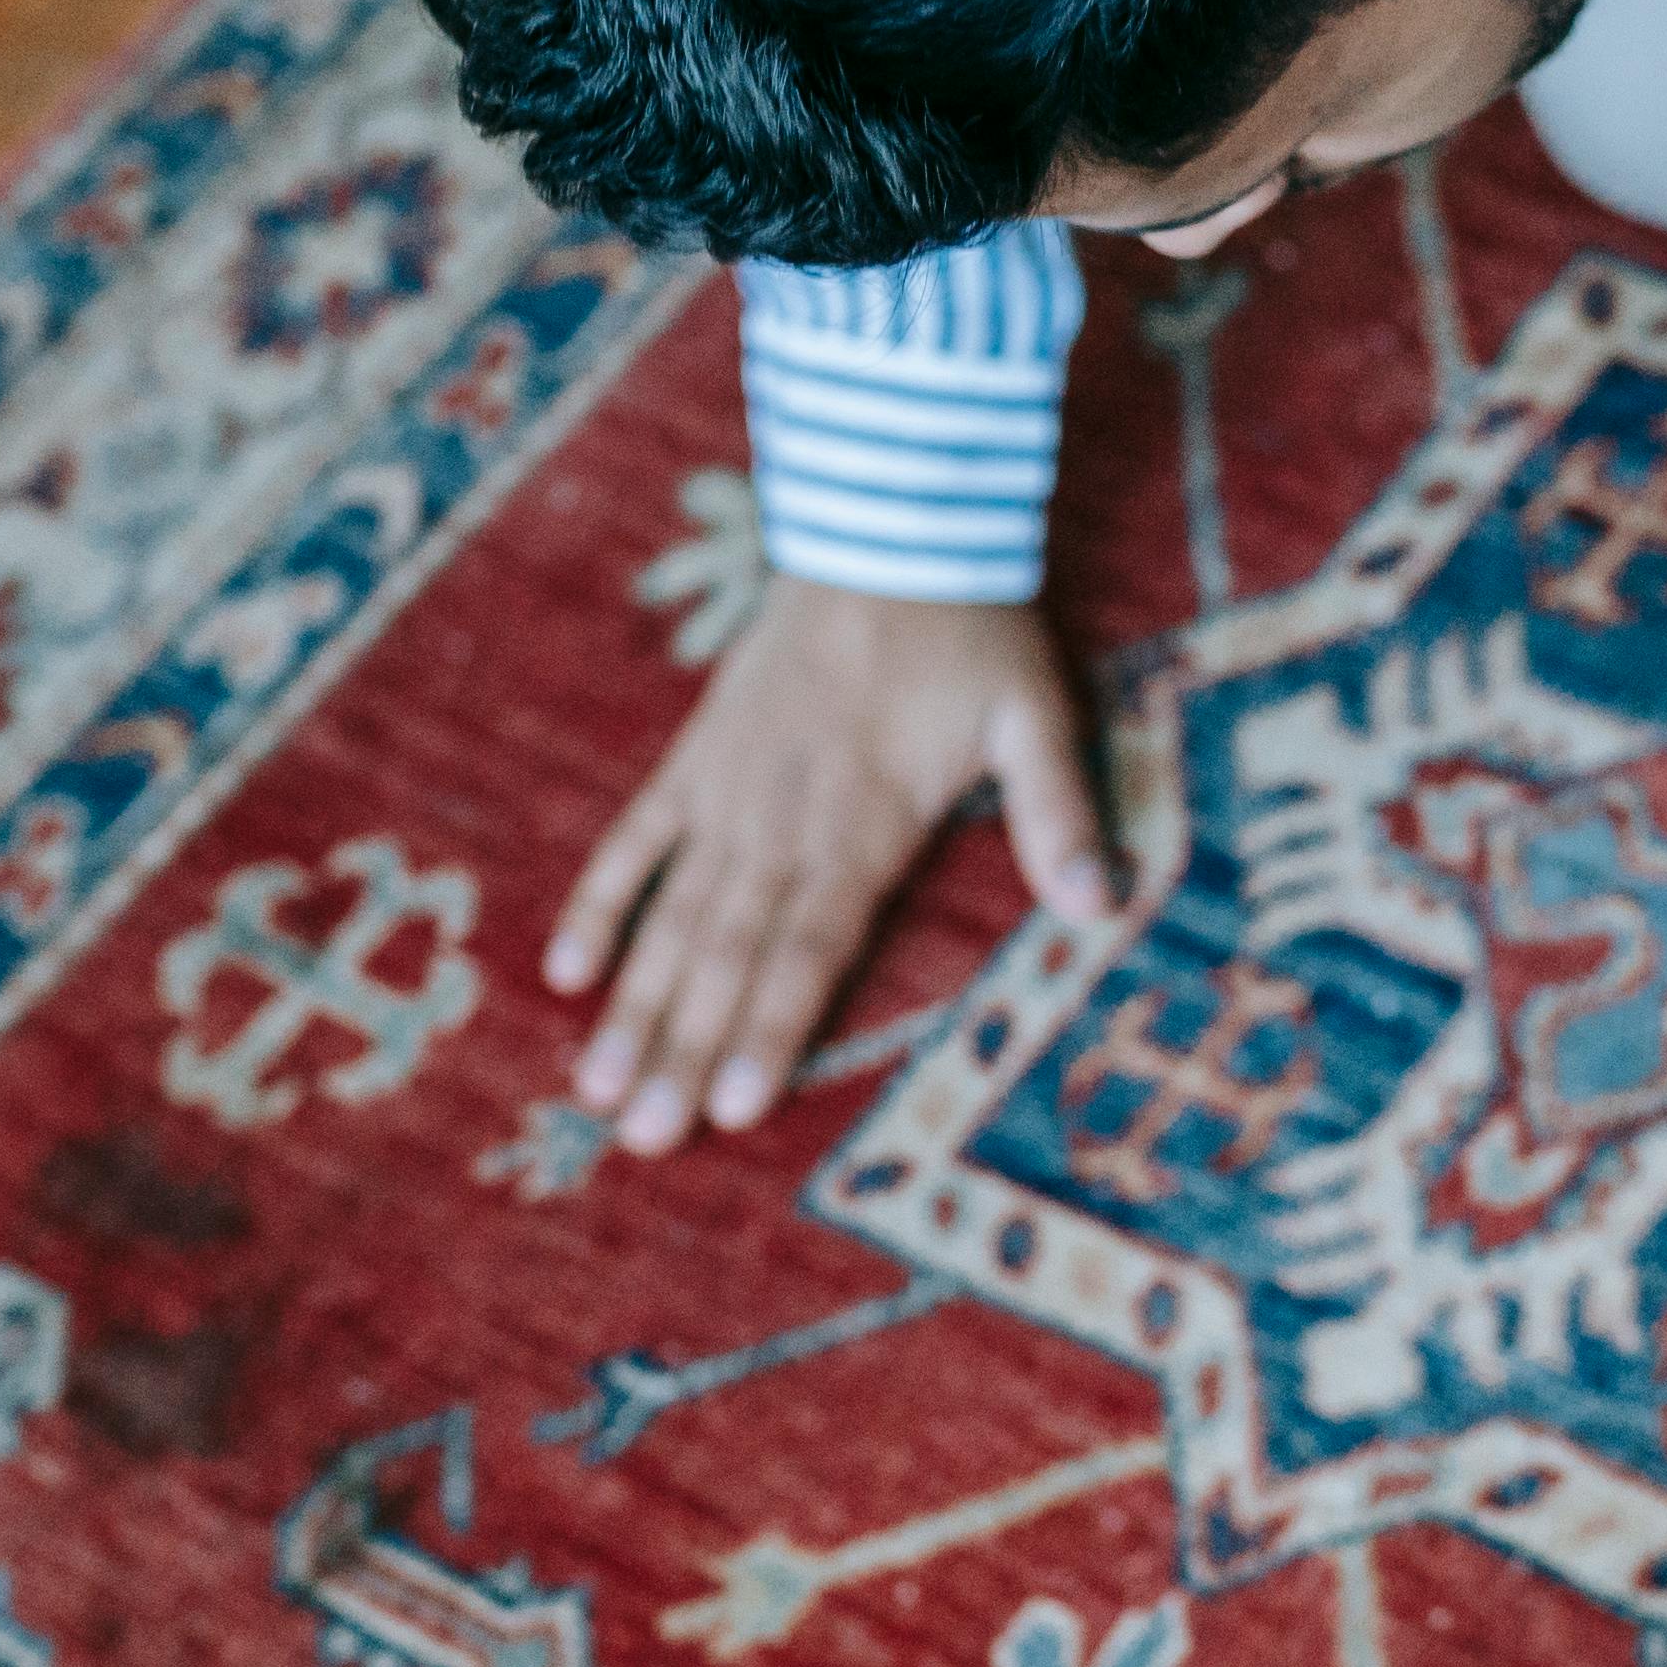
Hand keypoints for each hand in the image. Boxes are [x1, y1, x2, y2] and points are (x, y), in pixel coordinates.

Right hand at [545, 578, 1112, 1151]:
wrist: (886, 527)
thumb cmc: (971, 632)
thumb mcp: (1035, 714)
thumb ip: (1058, 813)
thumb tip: (1103, 905)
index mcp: (862, 822)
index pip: (808, 947)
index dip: (767, 1028)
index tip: (730, 1107)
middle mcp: (781, 819)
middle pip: (726, 954)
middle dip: (682, 1051)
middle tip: (639, 1139)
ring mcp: (728, 791)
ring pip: (673, 915)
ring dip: (634, 1003)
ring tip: (595, 1088)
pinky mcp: (697, 760)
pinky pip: (636, 839)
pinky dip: (599, 901)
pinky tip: (564, 972)